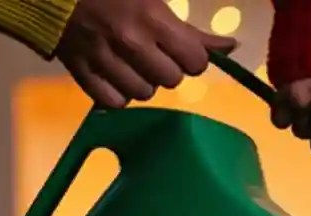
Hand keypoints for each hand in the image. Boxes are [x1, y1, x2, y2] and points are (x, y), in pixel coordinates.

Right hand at [56, 0, 237, 107]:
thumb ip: (191, 29)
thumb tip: (230, 47)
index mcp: (152, 18)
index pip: (196, 61)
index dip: (191, 57)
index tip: (178, 48)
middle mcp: (130, 42)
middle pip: (172, 80)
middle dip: (168, 68)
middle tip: (152, 52)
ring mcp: (103, 59)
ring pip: (145, 94)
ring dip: (143, 81)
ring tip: (130, 62)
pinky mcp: (80, 72)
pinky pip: (115, 102)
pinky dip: (118, 94)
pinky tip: (113, 75)